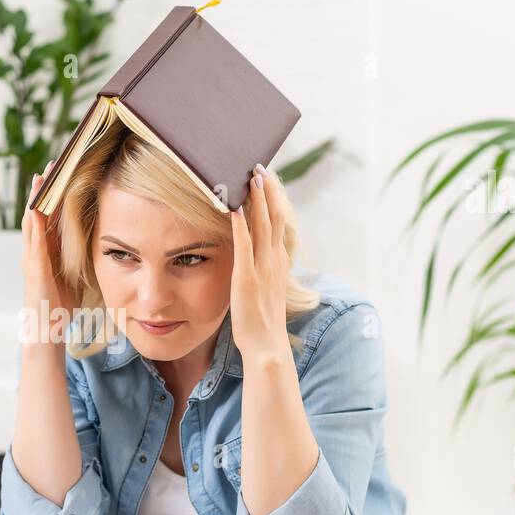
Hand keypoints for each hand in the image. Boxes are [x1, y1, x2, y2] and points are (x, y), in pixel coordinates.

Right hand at [22, 161, 76, 343]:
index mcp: (47, 251)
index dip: (57, 195)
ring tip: (42, 175)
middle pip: (40, 211)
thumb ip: (82, 259)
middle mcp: (35, 250)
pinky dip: (34, 220)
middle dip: (46, 188)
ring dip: (36, 197)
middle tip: (54, 163)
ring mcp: (31, 258)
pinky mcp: (33, 267)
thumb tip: (102, 246)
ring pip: (32, 219)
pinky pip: (33, 239)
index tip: (65, 173)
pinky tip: (37, 205)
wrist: (48, 331)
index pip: (51, 216)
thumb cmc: (61, 308)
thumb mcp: (76, 276)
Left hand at [230, 163, 294, 362]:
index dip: (275, 199)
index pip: (279, 223)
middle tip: (260, 166)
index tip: (268, 178)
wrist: (266, 348)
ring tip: (252, 176)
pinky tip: (234, 208)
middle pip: (275, 217)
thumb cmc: (261, 323)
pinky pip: (244, 246)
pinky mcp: (246, 278)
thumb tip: (252, 259)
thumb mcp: (264, 290)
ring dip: (257, 200)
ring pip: (262, 226)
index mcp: (278, 263)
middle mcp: (274, 261)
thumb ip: (261, 271)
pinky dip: (240, 226)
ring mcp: (262, 269)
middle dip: (268, 190)